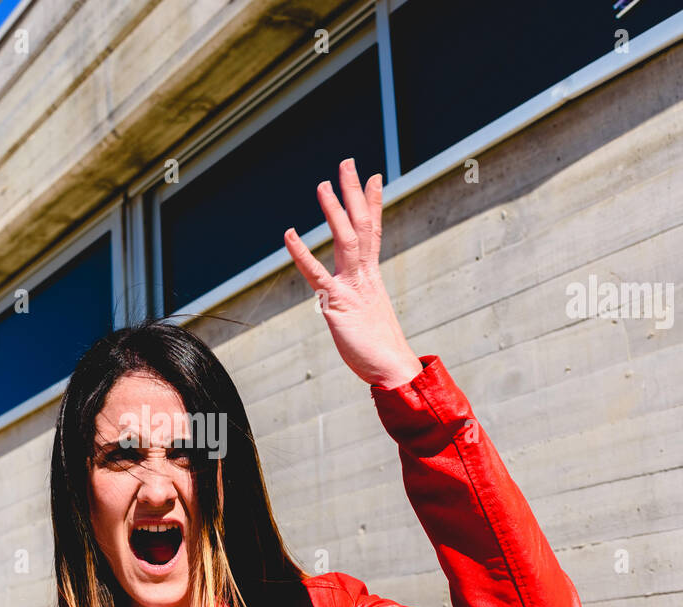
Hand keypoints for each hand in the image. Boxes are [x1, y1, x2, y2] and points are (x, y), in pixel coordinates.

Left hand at [283, 157, 422, 390]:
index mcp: (372, 275)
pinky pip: (316, 273)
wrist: (392, 368)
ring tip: (323, 184)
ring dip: (334, 210)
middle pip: (362, 224)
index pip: (374, 230)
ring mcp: (352, 286)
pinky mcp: (337, 303)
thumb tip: (357, 298)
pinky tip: (289, 234)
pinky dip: (302, 252)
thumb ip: (361, 300)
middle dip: (354, 192)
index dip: (372, 203)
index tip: (373, 177)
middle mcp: (365, 275)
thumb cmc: (381, 347)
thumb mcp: (371, 315)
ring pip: (346, 239)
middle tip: (348, 162)